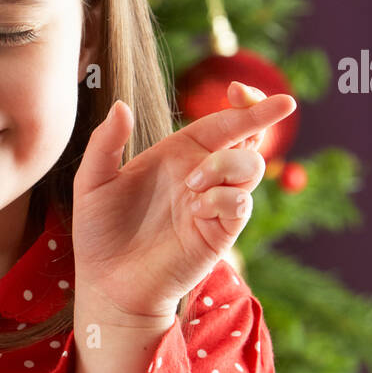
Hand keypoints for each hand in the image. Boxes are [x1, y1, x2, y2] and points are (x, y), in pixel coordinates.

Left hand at [71, 80, 296, 319]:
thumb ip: (105, 143)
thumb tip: (122, 105)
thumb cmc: (99, 233)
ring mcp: (213, 204)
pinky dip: (223, 196)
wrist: (105, 283)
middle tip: (279, 104)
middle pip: (247, 138)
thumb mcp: (93, 182)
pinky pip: (240, 202)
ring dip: (226, 163)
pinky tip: (196, 207)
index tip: (240, 89)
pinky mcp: (219, 232)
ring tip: (192, 182)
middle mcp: (201, 176)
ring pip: (251, 166)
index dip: (239, 104)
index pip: (218, 123)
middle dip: (261, 117)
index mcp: (176, 156)